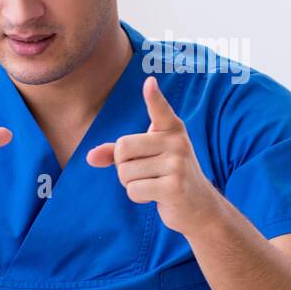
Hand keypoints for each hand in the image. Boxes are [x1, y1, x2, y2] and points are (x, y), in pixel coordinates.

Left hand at [86, 75, 222, 234]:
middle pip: (122, 148)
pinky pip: (133, 190)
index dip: (153, 97)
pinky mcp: (174, 187)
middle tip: (144, 172)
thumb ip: (118, 154)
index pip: (160, 110)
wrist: (200, 207)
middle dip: (123, 166)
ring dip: (131, 184)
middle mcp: (177, 142)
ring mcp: (177, 164)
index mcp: (172, 129)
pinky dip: (138, 196)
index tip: (149, 82)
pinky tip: (157, 195)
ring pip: (125, 173)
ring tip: (154, 184)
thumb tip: (89, 157)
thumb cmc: (168, 177)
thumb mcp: (147, 159)